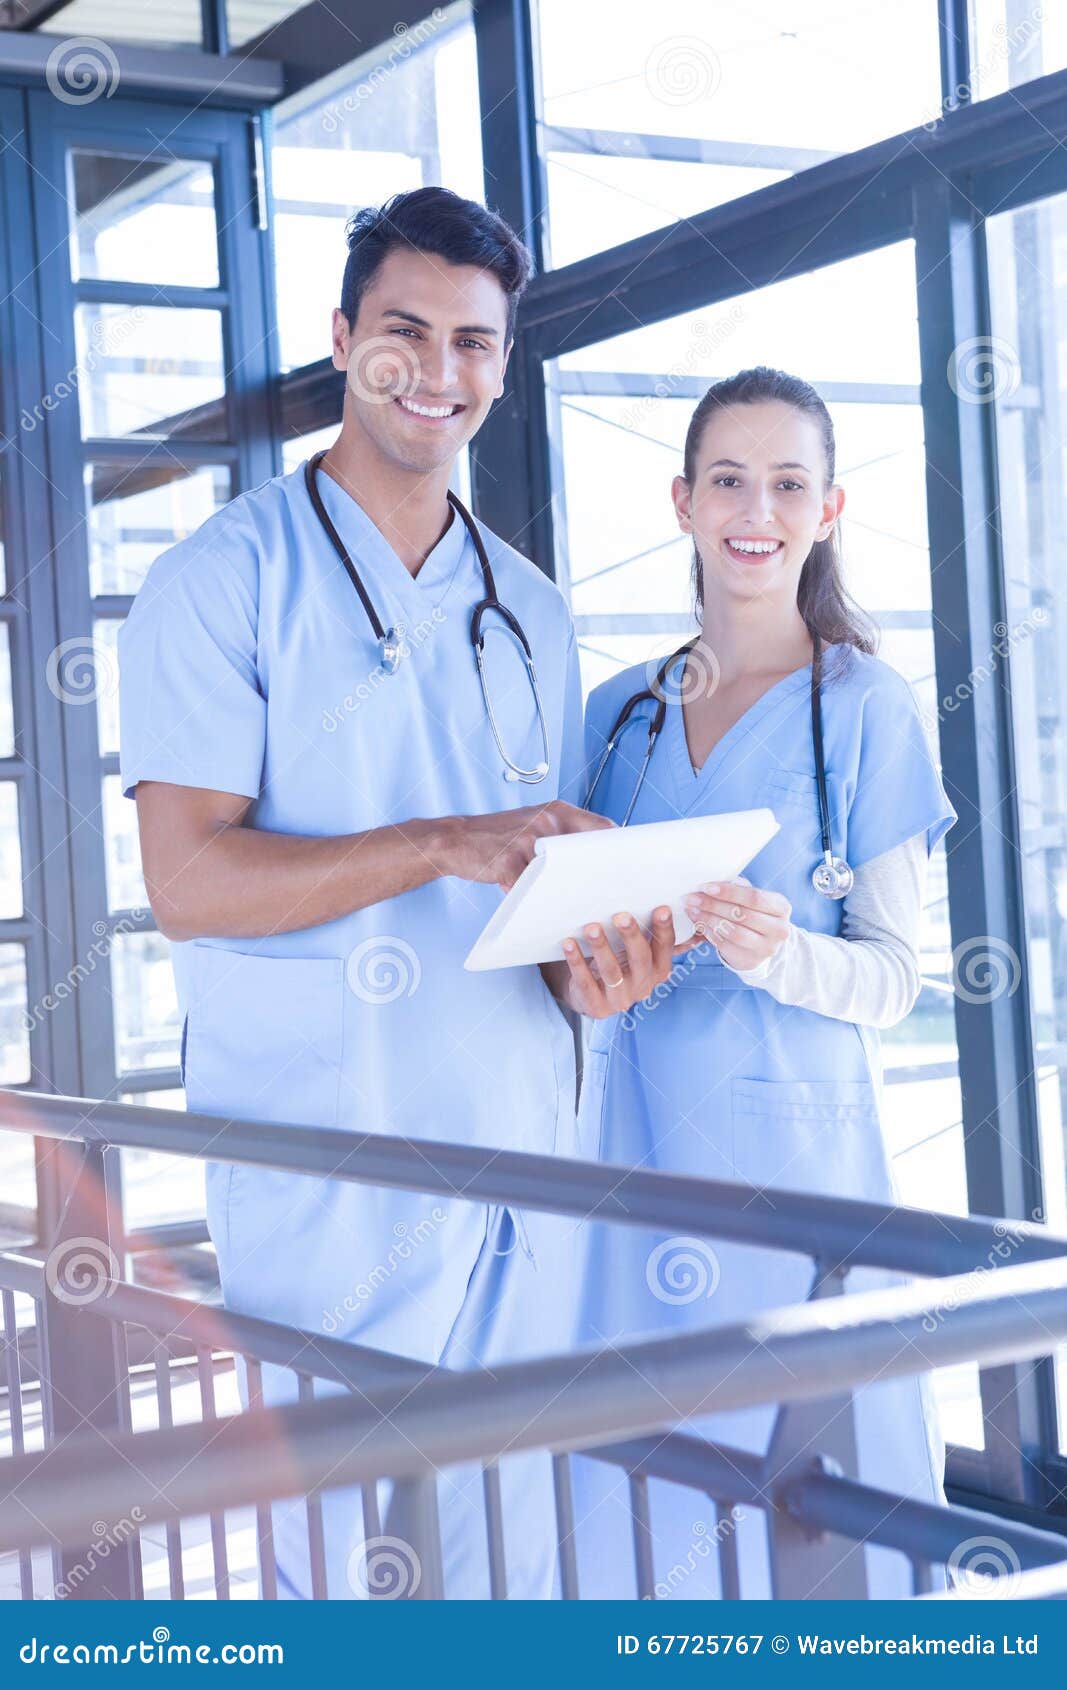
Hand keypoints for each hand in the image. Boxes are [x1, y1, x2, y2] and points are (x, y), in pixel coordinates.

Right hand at [437, 800, 614, 890]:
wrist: (455, 840)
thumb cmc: (500, 840)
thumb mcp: (533, 826)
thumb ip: (561, 838)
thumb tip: (598, 865)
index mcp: (556, 812)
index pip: (602, 827)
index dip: (618, 849)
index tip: (629, 869)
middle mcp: (546, 821)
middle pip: (588, 851)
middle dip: (601, 874)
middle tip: (613, 893)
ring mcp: (527, 841)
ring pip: (562, 874)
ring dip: (571, 892)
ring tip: (578, 907)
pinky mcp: (509, 862)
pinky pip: (533, 889)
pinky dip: (538, 902)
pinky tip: (542, 911)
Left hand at [558, 907, 675, 1018]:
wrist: (591, 997)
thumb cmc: (617, 965)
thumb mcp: (633, 953)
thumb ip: (644, 934)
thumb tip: (650, 896)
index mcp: (657, 970)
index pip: (664, 948)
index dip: (664, 929)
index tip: (661, 909)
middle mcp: (643, 986)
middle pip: (640, 959)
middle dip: (631, 936)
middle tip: (622, 916)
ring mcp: (620, 999)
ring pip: (611, 971)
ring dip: (601, 947)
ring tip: (592, 928)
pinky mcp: (597, 1006)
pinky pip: (586, 982)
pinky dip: (577, 962)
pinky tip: (570, 944)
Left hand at [679, 879, 790, 971]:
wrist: (763, 944)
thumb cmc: (754, 914)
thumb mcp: (752, 900)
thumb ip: (737, 890)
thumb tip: (710, 885)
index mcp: (781, 907)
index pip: (754, 897)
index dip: (729, 892)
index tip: (706, 887)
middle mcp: (779, 929)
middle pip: (742, 914)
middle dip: (714, 905)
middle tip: (693, 898)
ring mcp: (767, 948)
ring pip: (734, 932)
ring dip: (709, 919)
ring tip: (692, 910)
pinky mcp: (751, 960)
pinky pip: (726, 946)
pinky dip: (709, 933)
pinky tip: (699, 924)